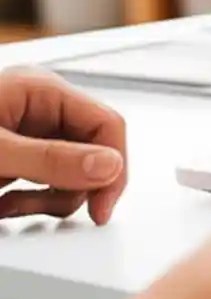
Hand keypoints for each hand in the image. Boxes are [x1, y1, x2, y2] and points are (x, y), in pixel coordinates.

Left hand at [0, 67, 126, 223]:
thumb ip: (50, 159)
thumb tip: (109, 166)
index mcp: (41, 90)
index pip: (107, 124)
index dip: (113, 168)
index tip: (101, 207)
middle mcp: (40, 108)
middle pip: (92, 152)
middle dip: (71, 188)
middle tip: (43, 208)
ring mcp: (28, 133)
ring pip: (71, 173)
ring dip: (44, 200)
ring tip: (8, 204)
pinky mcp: (17, 156)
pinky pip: (46, 182)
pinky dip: (29, 201)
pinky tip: (3, 202)